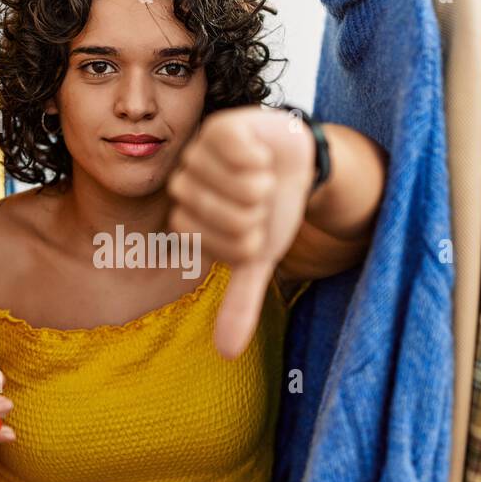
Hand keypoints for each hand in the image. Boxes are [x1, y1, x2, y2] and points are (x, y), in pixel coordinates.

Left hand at [166, 105, 315, 359]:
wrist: (296, 166)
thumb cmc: (272, 211)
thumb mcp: (259, 260)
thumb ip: (240, 303)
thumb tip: (227, 354)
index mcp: (186, 220)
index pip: (204, 242)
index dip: (240, 241)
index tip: (254, 230)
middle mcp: (185, 187)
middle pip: (222, 215)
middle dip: (256, 214)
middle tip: (262, 201)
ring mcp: (198, 155)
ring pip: (234, 185)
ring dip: (262, 186)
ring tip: (264, 178)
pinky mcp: (218, 127)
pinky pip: (235, 149)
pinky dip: (259, 158)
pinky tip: (260, 155)